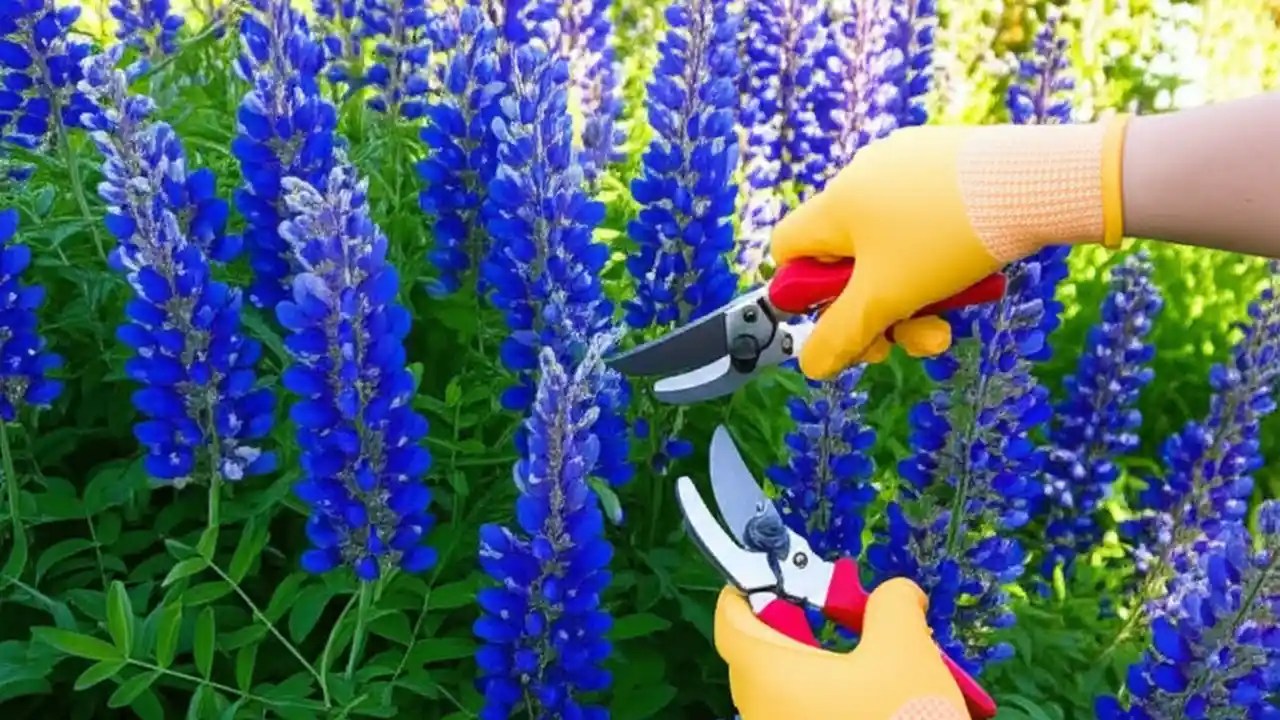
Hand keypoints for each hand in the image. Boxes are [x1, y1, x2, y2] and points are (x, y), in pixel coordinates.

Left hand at [714, 578, 968, 719]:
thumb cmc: (895, 718)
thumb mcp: (906, 650)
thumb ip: (892, 604)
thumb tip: (897, 593)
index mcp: (766, 673)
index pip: (729, 620)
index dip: (745, 589)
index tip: (773, 575)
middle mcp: (759, 710)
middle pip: (757, 655)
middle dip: (793, 629)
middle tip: (835, 616)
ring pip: (781, 692)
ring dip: (814, 669)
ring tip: (864, 661)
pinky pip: (798, 716)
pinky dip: (822, 700)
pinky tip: (867, 700)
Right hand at [772, 120, 1125, 379]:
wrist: (1037, 182)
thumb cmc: (949, 240)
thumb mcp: (887, 300)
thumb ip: (841, 336)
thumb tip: (811, 364)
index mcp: (836, 204)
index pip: (788, 252)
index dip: (806, 294)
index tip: (847, 318)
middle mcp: (863, 175)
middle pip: (848, 261)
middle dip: (877, 310)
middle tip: (908, 338)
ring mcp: (907, 163)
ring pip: (892, 247)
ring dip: (915, 294)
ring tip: (950, 322)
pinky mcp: (946, 160)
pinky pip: (926, 221)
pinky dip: (940, 256)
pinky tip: (972, 274)